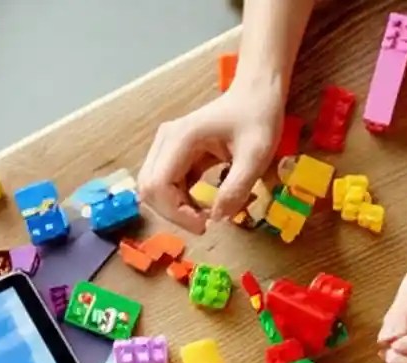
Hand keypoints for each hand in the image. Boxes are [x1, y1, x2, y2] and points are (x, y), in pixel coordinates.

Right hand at [137, 84, 282, 233]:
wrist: (256, 93)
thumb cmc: (258, 117)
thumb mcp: (256, 156)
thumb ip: (236, 189)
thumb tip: (217, 218)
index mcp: (181, 138)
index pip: (158, 185)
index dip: (175, 212)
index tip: (205, 224)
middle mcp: (166, 141)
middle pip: (149, 189)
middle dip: (173, 213)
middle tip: (204, 224)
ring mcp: (167, 147)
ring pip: (154, 189)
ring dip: (176, 209)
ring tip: (205, 215)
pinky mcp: (174, 154)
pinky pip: (166, 185)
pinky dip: (181, 201)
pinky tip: (202, 206)